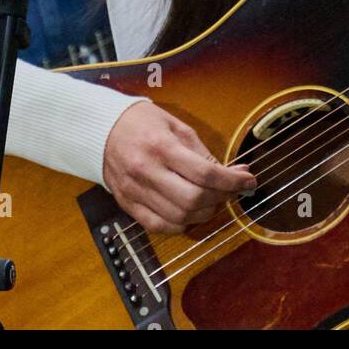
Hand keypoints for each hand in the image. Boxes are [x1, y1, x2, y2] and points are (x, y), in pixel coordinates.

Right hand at [103, 101, 256, 233]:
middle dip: (221, 198)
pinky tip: (191, 212)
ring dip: (205, 213)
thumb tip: (230, 174)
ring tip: (214, 199)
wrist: (100, 130)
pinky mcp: (127, 205)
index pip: (205, 174)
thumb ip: (202, 153)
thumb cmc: (142, 123)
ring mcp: (135, 192)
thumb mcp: (177, 126)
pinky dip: (181, 224)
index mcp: (162, 147)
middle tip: (232, 191)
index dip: (233, 182)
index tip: (248, 181)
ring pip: (179, 216)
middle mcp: (147, 172)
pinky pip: (158, 226)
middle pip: (193, 199)